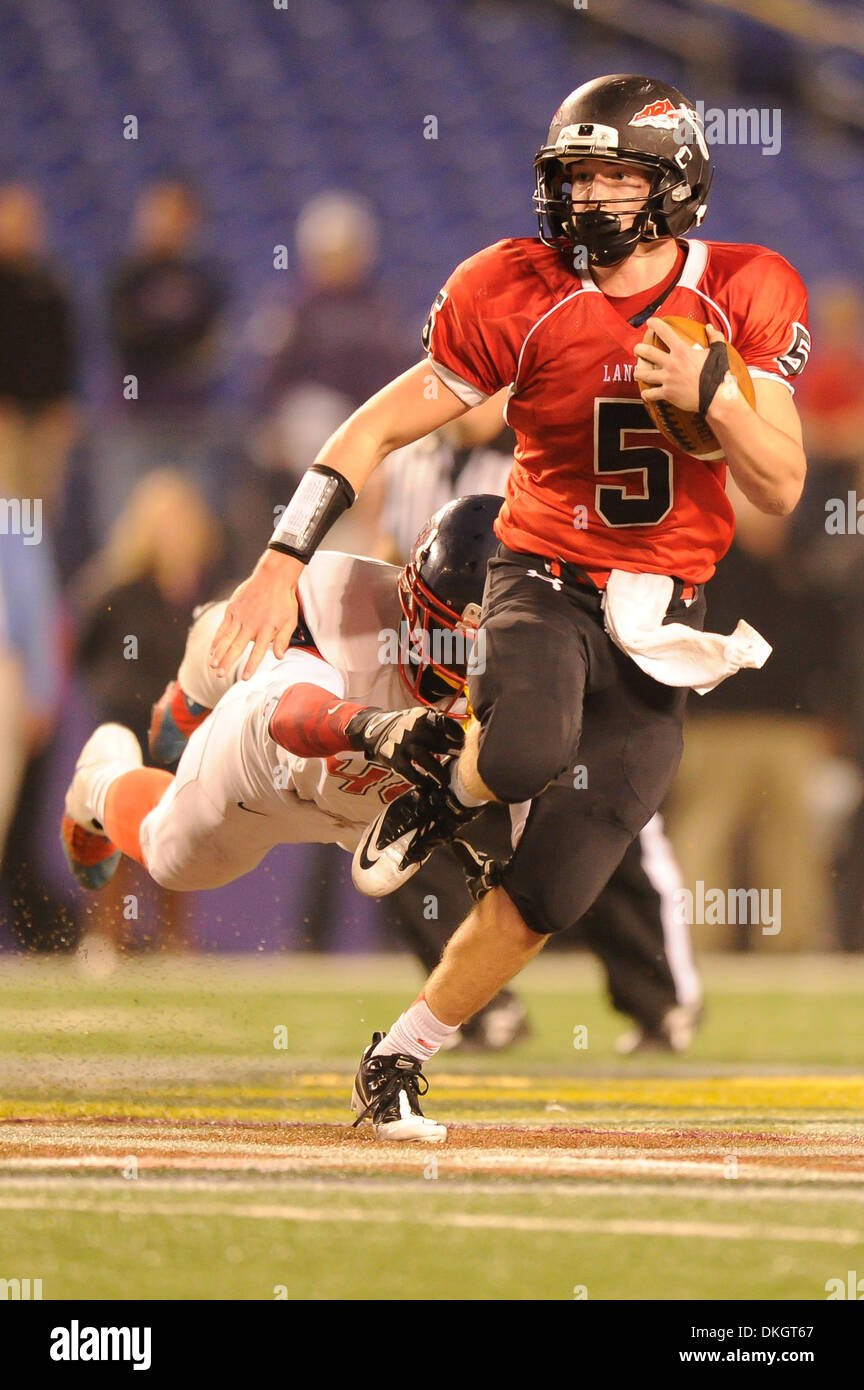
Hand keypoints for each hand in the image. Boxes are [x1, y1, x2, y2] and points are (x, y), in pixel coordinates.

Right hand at [209, 549, 302, 678]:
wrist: (273, 577)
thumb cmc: (284, 601)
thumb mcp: (290, 621)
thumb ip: (283, 639)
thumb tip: (279, 657)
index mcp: (266, 629)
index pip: (258, 652)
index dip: (251, 665)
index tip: (245, 678)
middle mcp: (251, 624)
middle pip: (237, 647)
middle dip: (227, 662)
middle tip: (219, 675)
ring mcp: (240, 616)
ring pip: (226, 638)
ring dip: (218, 653)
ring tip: (212, 666)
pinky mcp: (232, 609)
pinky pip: (222, 627)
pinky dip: (217, 639)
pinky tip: (212, 650)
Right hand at [347, 706, 464, 788]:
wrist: (374, 729)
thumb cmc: (405, 725)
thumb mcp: (419, 718)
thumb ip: (437, 725)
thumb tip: (463, 739)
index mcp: (421, 716)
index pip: (443, 723)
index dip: (456, 734)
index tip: (464, 743)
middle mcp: (411, 729)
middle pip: (437, 742)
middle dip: (452, 753)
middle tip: (463, 763)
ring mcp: (402, 744)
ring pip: (424, 758)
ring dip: (437, 771)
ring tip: (446, 780)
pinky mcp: (394, 758)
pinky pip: (410, 772)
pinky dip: (421, 780)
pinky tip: (428, 784)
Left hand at [635, 318, 725, 412]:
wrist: (716, 397)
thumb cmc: (718, 374)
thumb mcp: (718, 352)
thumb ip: (715, 337)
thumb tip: (709, 327)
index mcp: (682, 351)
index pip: (665, 332)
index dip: (655, 324)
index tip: (649, 322)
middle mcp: (671, 363)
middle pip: (647, 352)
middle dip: (639, 349)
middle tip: (637, 349)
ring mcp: (667, 379)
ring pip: (644, 374)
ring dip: (638, 372)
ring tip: (637, 371)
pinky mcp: (667, 393)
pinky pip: (650, 394)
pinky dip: (646, 394)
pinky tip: (646, 393)